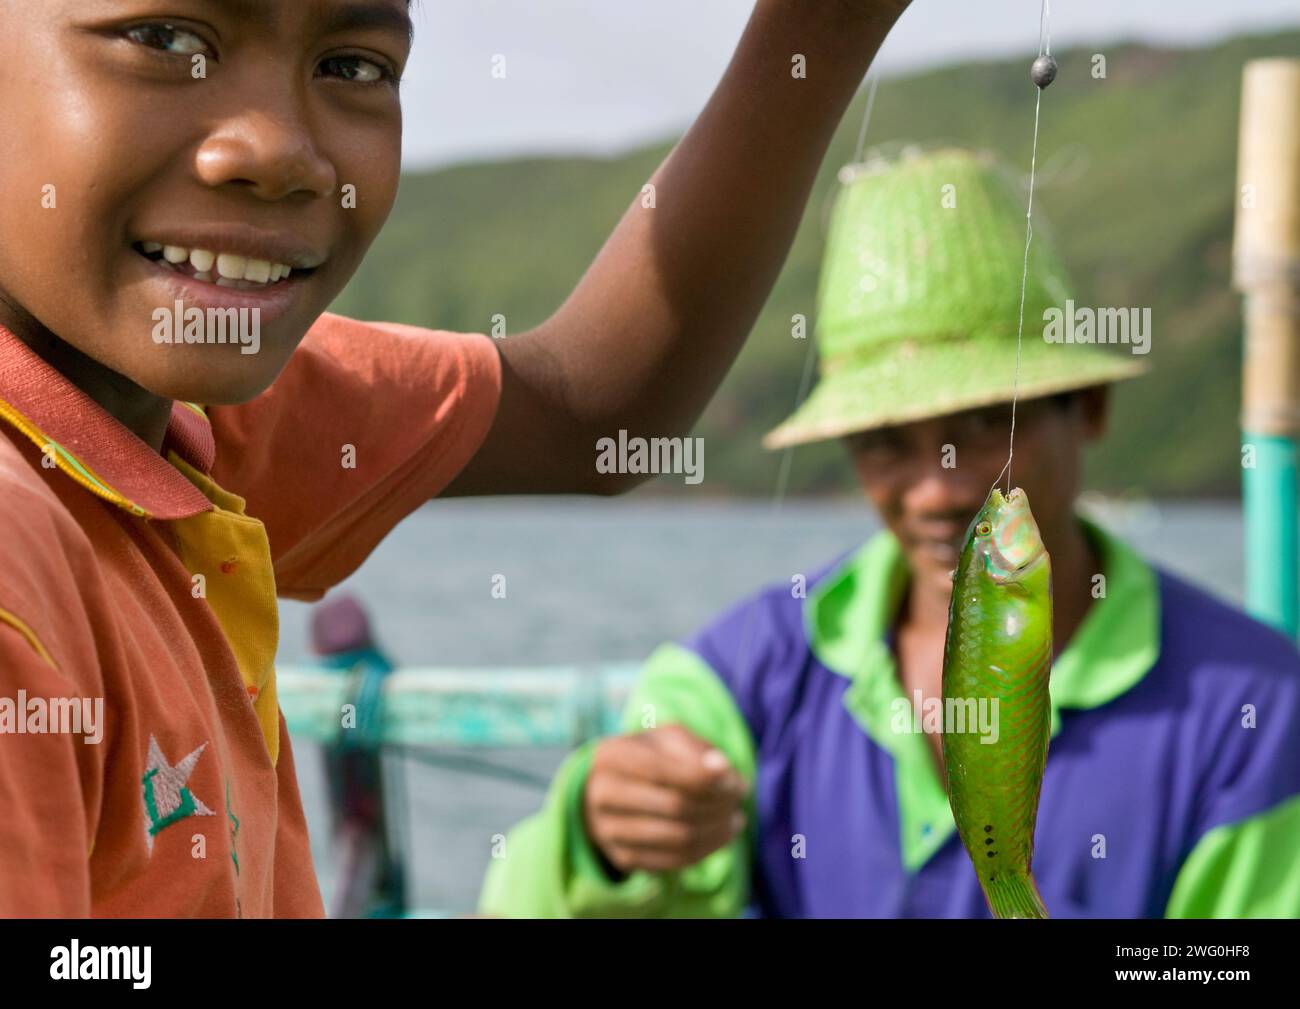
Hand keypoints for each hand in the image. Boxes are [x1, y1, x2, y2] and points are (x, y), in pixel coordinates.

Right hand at [583, 725, 748, 875]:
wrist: (613, 788)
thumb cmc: (650, 757)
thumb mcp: (669, 740)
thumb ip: (697, 750)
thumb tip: (722, 769)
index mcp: (611, 755)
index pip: (667, 771)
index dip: (708, 779)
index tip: (738, 781)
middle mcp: (601, 793)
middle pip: (676, 806)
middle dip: (719, 804)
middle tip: (740, 798)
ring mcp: (607, 830)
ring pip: (679, 838)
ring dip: (719, 830)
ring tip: (736, 818)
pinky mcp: (621, 858)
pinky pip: (675, 861)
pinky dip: (708, 849)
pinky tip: (721, 835)